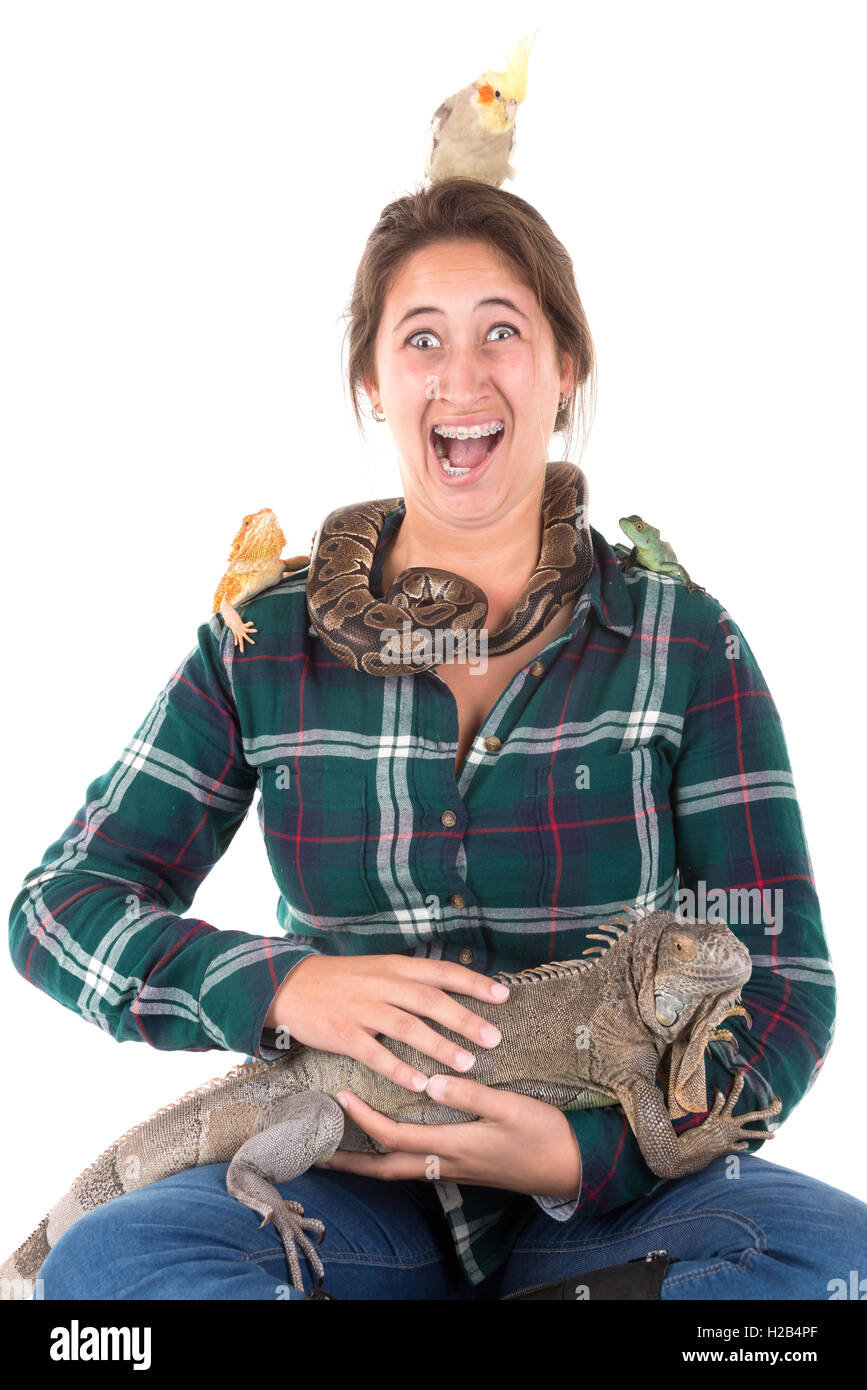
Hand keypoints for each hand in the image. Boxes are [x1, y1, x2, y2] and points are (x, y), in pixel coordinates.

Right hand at [265, 954, 509, 1092]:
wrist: (288, 984)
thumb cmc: (341, 979)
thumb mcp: (377, 968)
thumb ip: (410, 980)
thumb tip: (451, 992)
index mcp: (394, 966)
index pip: (442, 971)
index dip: (474, 983)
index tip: (504, 995)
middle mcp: (382, 983)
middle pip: (431, 1000)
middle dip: (466, 1020)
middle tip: (494, 1039)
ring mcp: (362, 1008)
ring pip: (408, 1026)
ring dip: (440, 1046)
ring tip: (467, 1064)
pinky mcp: (343, 1033)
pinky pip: (375, 1053)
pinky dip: (399, 1068)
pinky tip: (420, 1083)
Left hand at [318, 1073, 581, 1199]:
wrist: (572, 1167)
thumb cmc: (543, 1135)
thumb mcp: (510, 1108)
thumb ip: (470, 1095)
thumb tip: (430, 1082)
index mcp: (453, 1146)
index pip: (394, 1136)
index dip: (363, 1119)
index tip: (339, 1097)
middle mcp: (446, 1163)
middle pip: (386, 1167)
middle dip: (350, 1160)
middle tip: (318, 1151)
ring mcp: (455, 1168)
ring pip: (400, 1170)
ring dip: (369, 1160)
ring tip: (345, 1148)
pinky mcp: (464, 1166)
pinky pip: (417, 1165)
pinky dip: (395, 1156)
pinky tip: (393, 1142)